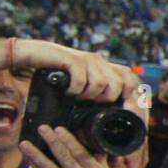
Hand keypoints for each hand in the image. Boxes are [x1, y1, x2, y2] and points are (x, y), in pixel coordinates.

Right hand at [0, 35, 136, 102]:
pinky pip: (82, 79)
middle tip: (99, 106)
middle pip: (125, 80)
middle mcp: (100, 61)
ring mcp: (87, 59)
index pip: (131, 79)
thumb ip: (93, 91)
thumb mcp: (79, 83)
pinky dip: (76, 90)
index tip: (132, 114)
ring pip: (104, 83)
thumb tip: (106, 114)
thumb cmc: (54, 72)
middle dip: (114, 98)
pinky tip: (69, 92)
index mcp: (104, 67)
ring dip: (92, 96)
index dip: (136, 96)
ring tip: (79, 97)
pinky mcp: (73, 59)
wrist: (32, 53)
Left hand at [21, 125, 138, 167]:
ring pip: (50, 167)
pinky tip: (29, 162)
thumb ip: (102, 163)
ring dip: (36, 155)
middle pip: (64, 156)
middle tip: (43, 128)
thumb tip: (99, 147)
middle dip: (52, 141)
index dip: (69, 139)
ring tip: (25, 144)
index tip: (59, 128)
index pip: (80, 151)